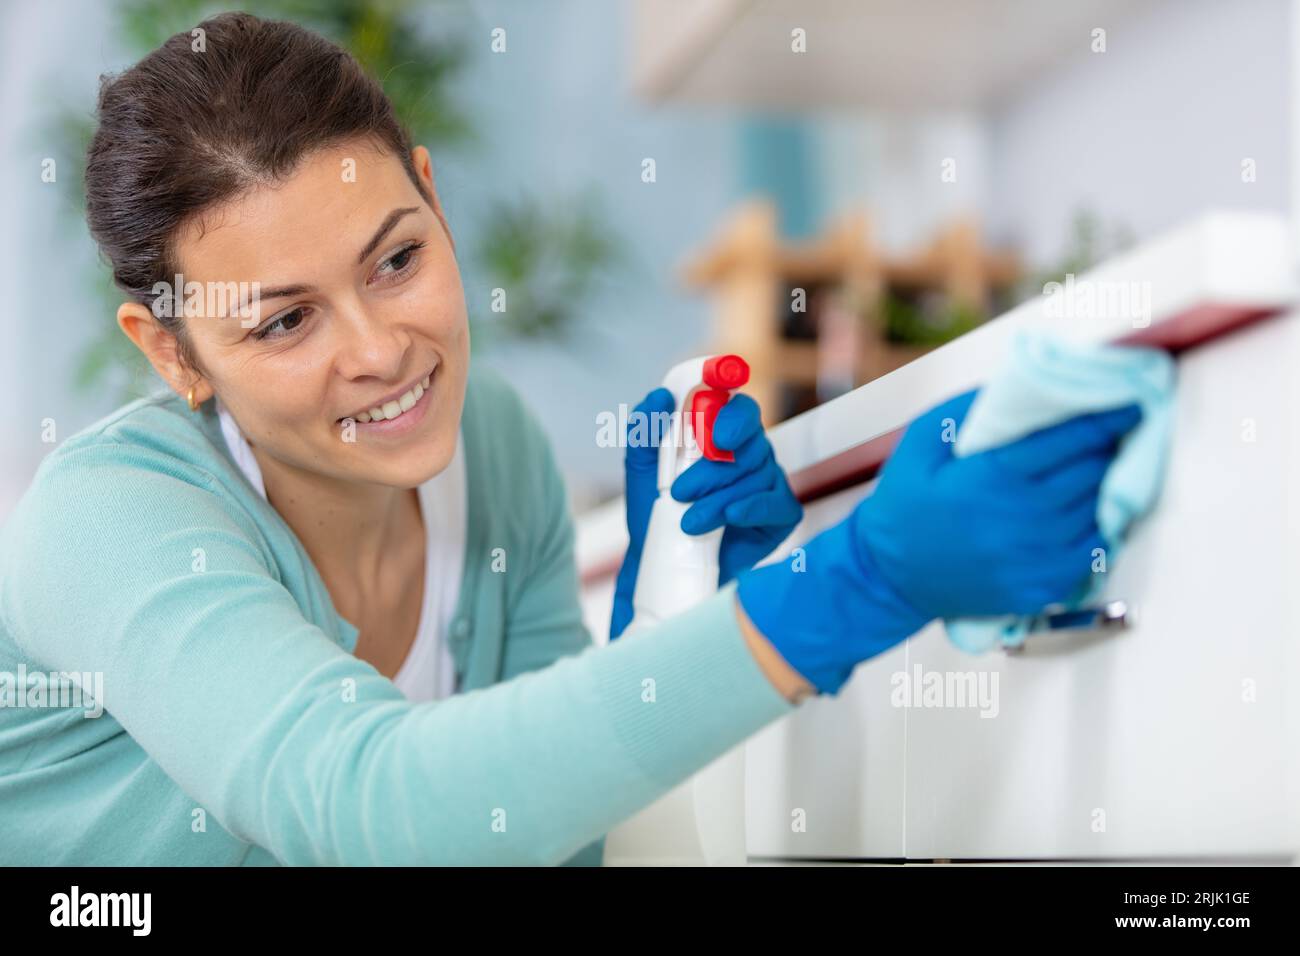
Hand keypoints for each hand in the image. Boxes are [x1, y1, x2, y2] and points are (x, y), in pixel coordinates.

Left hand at [610, 389, 801, 640]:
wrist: (663, 562)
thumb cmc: (654, 511)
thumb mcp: (641, 468)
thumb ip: (645, 430)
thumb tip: (659, 397)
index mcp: (722, 433)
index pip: (738, 407)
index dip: (730, 413)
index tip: (713, 432)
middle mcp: (750, 453)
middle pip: (748, 443)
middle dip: (710, 470)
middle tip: (679, 491)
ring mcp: (768, 482)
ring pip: (755, 476)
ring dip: (718, 499)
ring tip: (689, 522)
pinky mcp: (780, 514)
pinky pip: (776, 503)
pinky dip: (751, 508)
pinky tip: (730, 517)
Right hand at [735, 388, 1141, 694]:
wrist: (889, 576)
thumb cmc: (903, 504)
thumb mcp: (920, 443)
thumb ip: (968, 410)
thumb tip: (1019, 385)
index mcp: (994, 479)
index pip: (1070, 441)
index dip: (1106, 419)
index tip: (1131, 404)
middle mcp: (1023, 520)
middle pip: (1092, 474)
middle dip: (1109, 449)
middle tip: (1116, 433)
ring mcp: (1036, 559)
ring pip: (1099, 513)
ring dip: (1107, 487)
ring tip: (1103, 470)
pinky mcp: (1042, 588)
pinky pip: (1092, 553)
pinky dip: (1099, 528)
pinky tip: (1087, 512)